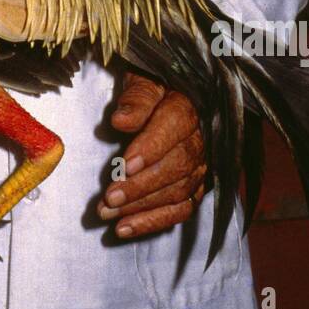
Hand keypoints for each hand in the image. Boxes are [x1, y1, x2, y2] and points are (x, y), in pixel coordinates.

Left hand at [97, 73, 206, 237]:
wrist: (168, 96)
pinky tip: (125, 228)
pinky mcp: (195, 187)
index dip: (151, 147)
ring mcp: (201, 166)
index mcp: (187, 105)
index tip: (125, 163)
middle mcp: (200, 139)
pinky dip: (153, 222)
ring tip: (108, 213)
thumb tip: (121, 121)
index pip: (176, 126)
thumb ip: (135, 99)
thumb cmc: (150, 88)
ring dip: (142, 207)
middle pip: (177, 165)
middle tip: (109, 197)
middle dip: (141, 186)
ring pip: (178, 191)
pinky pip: (181, 210)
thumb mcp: (140, 80)